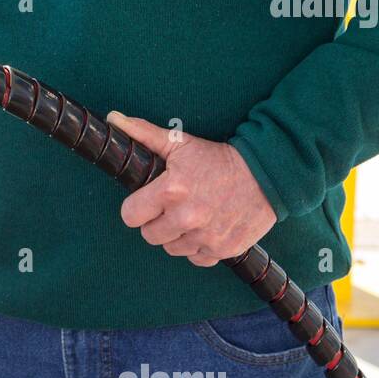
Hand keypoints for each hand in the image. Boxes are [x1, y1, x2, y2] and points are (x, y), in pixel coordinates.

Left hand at [107, 111, 274, 267]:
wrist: (267, 174)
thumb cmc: (218, 159)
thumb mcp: (180, 143)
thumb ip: (143, 133)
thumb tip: (112, 118)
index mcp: (171, 191)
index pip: (130, 216)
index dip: (137, 208)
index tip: (148, 200)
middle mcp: (187, 218)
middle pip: (149, 236)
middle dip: (157, 222)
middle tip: (173, 207)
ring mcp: (206, 237)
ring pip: (172, 249)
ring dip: (178, 236)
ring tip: (193, 215)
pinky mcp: (224, 250)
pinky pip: (197, 259)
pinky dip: (199, 247)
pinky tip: (207, 228)